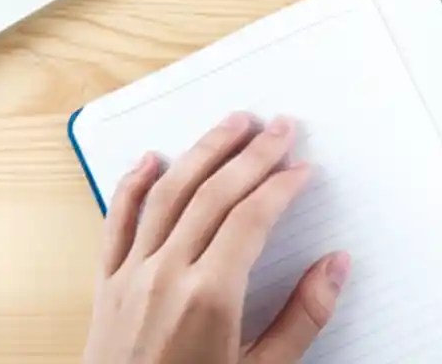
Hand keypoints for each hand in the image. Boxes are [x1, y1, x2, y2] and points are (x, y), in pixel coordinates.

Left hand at [83, 113, 350, 363]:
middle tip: (281, 127)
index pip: (252, 218)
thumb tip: (335, 267)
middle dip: (253, 154)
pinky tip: (152, 159)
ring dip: (203, 151)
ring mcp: (131, 275)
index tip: (304, 169)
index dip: (281, 187)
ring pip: (169, 193)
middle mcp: (166, 275)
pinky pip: (117, 220)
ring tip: (233, 123)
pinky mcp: (106, 284)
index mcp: (209, 298)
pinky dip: (134, 184)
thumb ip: (301, 319)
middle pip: (214, 193)